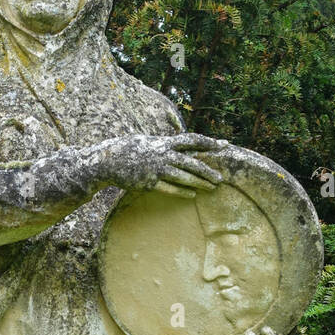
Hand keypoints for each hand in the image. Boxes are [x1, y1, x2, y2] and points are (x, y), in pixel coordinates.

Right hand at [100, 132, 226, 197]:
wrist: (111, 160)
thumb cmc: (133, 150)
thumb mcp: (151, 142)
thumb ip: (168, 144)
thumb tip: (182, 144)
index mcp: (165, 142)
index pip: (192, 140)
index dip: (208, 142)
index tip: (223, 144)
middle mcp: (163, 155)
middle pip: (191, 162)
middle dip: (207, 171)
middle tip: (221, 178)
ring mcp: (157, 169)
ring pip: (183, 177)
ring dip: (199, 183)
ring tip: (211, 188)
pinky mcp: (149, 183)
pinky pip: (169, 189)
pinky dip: (182, 192)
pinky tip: (192, 195)